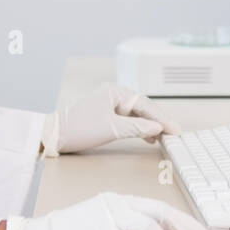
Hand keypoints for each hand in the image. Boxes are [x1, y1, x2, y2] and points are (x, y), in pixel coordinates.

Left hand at [39, 82, 179, 155]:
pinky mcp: (105, 117)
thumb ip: (138, 128)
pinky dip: (139, 129)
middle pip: (143, 108)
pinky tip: (148, 137)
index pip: (145, 104)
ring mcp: (109, 106)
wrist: (54, 136)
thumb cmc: (79, 128)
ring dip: (150, 126)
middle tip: (174, 133)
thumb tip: (158, 128)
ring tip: (164, 137)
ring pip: (136, 115)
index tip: (175, 129)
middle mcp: (113, 96)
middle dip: (159, 121)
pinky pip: (128, 121)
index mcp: (115, 92)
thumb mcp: (112, 129)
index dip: (161, 118)